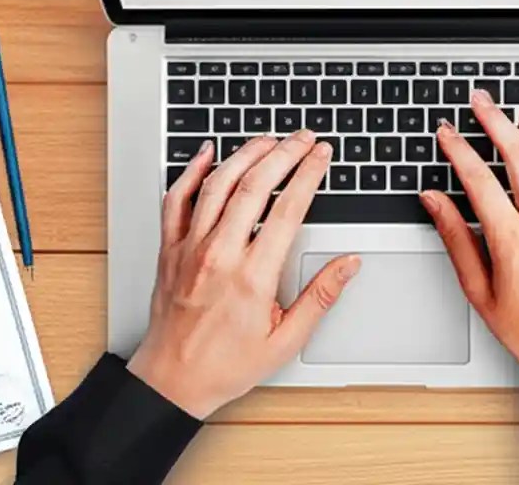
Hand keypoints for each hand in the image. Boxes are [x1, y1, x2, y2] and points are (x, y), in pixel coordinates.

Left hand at [127, 131, 360, 418]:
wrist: (172, 380)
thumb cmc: (225, 364)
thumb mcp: (286, 340)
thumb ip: (321, 297)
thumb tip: (349, 265)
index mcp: (252, 277)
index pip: (287, 208)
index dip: (309, 174)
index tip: (321, 155)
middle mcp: (219, 255)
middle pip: (254, 185)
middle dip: (283, 153)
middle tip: (302, 138)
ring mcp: (190, 248)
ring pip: (217, 184)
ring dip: (245, 153)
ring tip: (268, 139)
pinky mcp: (169, 248)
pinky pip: (176, 199)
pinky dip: (192, 171)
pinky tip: (207, 153)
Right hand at [421, 90, 518, 397]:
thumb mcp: (478, 289)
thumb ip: (456, 238)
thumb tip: (435, 202)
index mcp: (512, 241)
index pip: (478, 179)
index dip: (458, 150)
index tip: (446, 132)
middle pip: (516, 157)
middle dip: (493, 122)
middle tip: (478, 100)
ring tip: (511, 110)